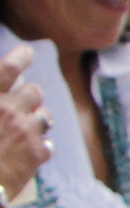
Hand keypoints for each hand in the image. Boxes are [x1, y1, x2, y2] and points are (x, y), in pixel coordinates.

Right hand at [0, 45, 52, 207]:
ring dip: (37, 119)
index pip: (9, 68)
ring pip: (45, 116)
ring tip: (28, 127)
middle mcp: (10, 110)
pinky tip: (32, 153)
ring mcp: (26, 132)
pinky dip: (40, 148)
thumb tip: (5, 94)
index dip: (21, 57)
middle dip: (29, 96)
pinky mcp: (37, 154)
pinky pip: (47, 145)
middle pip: (34, 92)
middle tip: (22, 102)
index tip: (27, 52)